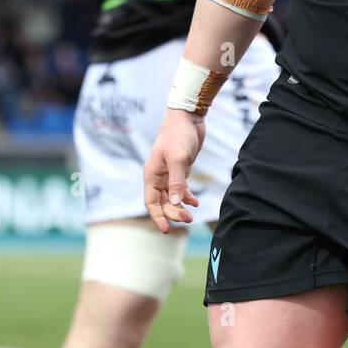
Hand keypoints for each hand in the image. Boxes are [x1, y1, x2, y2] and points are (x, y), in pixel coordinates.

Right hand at [144, 109, 203, 232]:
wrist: (188, 117)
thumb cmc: (179, 134)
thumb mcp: (178, 158)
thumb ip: (177, 181)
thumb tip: (176, 202)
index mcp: (152, 174)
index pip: (151, 202)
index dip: (158, 217)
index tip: (166, 230)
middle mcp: (158, 176)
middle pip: (163, 202)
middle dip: (174, 213)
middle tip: (189, 219)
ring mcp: (169, 173)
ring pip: (172, 197)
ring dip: (180, 207)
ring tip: (193, 215)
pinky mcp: (180, 169)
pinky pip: (181, 189)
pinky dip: (187, 196)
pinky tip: (196, 202)